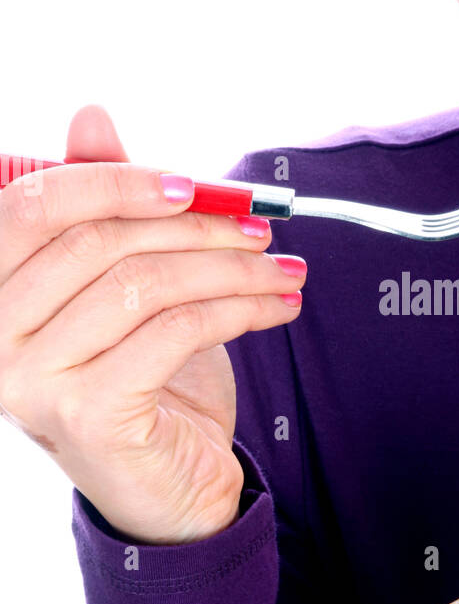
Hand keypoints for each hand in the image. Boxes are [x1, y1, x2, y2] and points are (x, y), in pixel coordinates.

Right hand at [0, 105, 305, 542]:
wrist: (167, 489)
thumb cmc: (142, 378)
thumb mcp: (122, 284)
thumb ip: (104, 206)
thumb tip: (90, 113)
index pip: (36, 203)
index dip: (117, 179)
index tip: (196, 183)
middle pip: (99, 240)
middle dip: (195, 225)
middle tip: (260, 226)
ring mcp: (30, 379)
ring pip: (145, 283)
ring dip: (231, 268)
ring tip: (283, 268)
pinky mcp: (87, 414)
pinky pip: (174, 331)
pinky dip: (238, 309)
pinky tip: (277, 307)